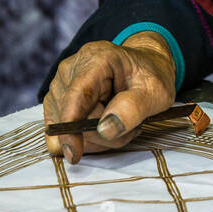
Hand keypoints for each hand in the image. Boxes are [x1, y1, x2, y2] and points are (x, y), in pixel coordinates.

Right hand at [42, 32, 176, 163]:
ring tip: (120, 123)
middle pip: (72, 116)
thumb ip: (132, 109)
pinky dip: (83, 139)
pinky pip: (60, 132)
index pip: (75, 96)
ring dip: (94, 137)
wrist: (146, 68)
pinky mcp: (57, 100)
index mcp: (96, 59)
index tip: (74, 152)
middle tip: (131, 127)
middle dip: (100, 133)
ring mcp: (61, 84)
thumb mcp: (155, 92)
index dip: (71, 126)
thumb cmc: (150, 77)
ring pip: (64, 127)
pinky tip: (103, 128)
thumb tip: (105, 130)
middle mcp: (71, 68)